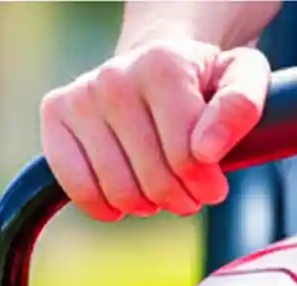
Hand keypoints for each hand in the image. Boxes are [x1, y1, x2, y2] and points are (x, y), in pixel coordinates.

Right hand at [40, 39, 270, 220]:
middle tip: (186, 194)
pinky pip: (76, 187)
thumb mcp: (242, 79)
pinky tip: (120, 203)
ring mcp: (80, 96)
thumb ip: (241, 106)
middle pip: (152, 178)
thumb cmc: (200, 83)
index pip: (187, 156)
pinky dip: (103, 207)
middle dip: (177, 198)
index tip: (214, 187)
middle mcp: (115, 77)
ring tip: (156, 192)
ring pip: (118, 189)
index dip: (205, 185)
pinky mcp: (54, 114)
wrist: (150, 68)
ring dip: (144, 206)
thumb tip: (207, 151)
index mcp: (163, 65)